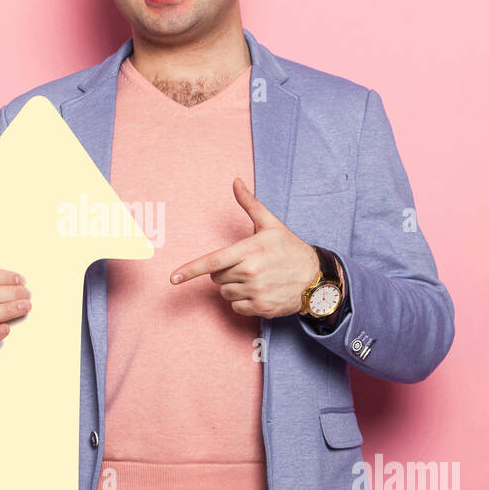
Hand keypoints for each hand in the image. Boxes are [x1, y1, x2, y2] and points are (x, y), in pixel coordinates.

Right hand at [0, 266, 30, 363]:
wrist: (1, 341)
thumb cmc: (8, 310)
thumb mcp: (9, 295)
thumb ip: (16, 288)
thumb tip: (31, 286)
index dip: (2, 277)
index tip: (22, 281)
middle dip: (9, 293)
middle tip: (28, 295)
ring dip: (6, 310)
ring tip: (25, 308)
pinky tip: (7, 329)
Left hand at [169, 177, 319, 317]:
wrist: (316, 277)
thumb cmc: (289, 249)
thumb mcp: (271, 224)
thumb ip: (249, 204)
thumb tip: (236, 181)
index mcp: (249, 250)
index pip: (212, 262)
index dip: (190, 270)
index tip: (173, 278)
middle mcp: (251, 272)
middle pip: (216, 277)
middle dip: (225, 271)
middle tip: (246, 265)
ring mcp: (257, 292)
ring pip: (224, 292)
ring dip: (233, 287)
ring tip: (255, 279)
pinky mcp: (262, 308)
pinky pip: (236, 307)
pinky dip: (242, 301)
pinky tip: (258, 292)